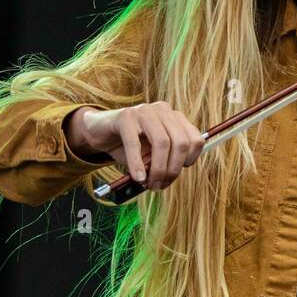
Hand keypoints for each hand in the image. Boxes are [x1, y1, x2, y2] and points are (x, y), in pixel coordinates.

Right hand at [70, 102, 204, 189]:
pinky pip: (135, 143)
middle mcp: (164, 111)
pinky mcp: (125, 116)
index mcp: (175, 118)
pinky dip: (137, 163)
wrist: (100, 131)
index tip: (177, 174)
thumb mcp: (150, 154)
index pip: (196, 139)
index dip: (190, 161)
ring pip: (162, 142)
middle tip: (160, 185)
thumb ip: (163, 161)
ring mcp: (145, 111)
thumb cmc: (129, 144)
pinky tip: (137, 177)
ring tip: (149, 184)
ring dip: (157, 169)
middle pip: (181, 143)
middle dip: (172, 170)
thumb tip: (167, 177)